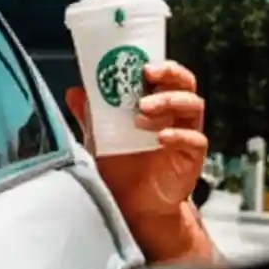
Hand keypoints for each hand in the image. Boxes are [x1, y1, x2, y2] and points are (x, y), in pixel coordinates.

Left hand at [65, 60, 213, 261]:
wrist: (133, 207)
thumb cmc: (120, 168)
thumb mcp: (99, 138)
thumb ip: (90, 115)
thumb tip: (74, 91)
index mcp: (154, 104)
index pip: (163, 74)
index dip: (156, 63)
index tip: (138, 61)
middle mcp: (173, 115)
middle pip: (185, 82)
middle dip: (169, 73)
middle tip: (148, 74)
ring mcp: (185, 134)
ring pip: (192, 105)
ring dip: (169, 101)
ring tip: (143, 111)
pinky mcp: (192, 157)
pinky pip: (195, 139)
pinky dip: (178, 136)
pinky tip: (160, 139)